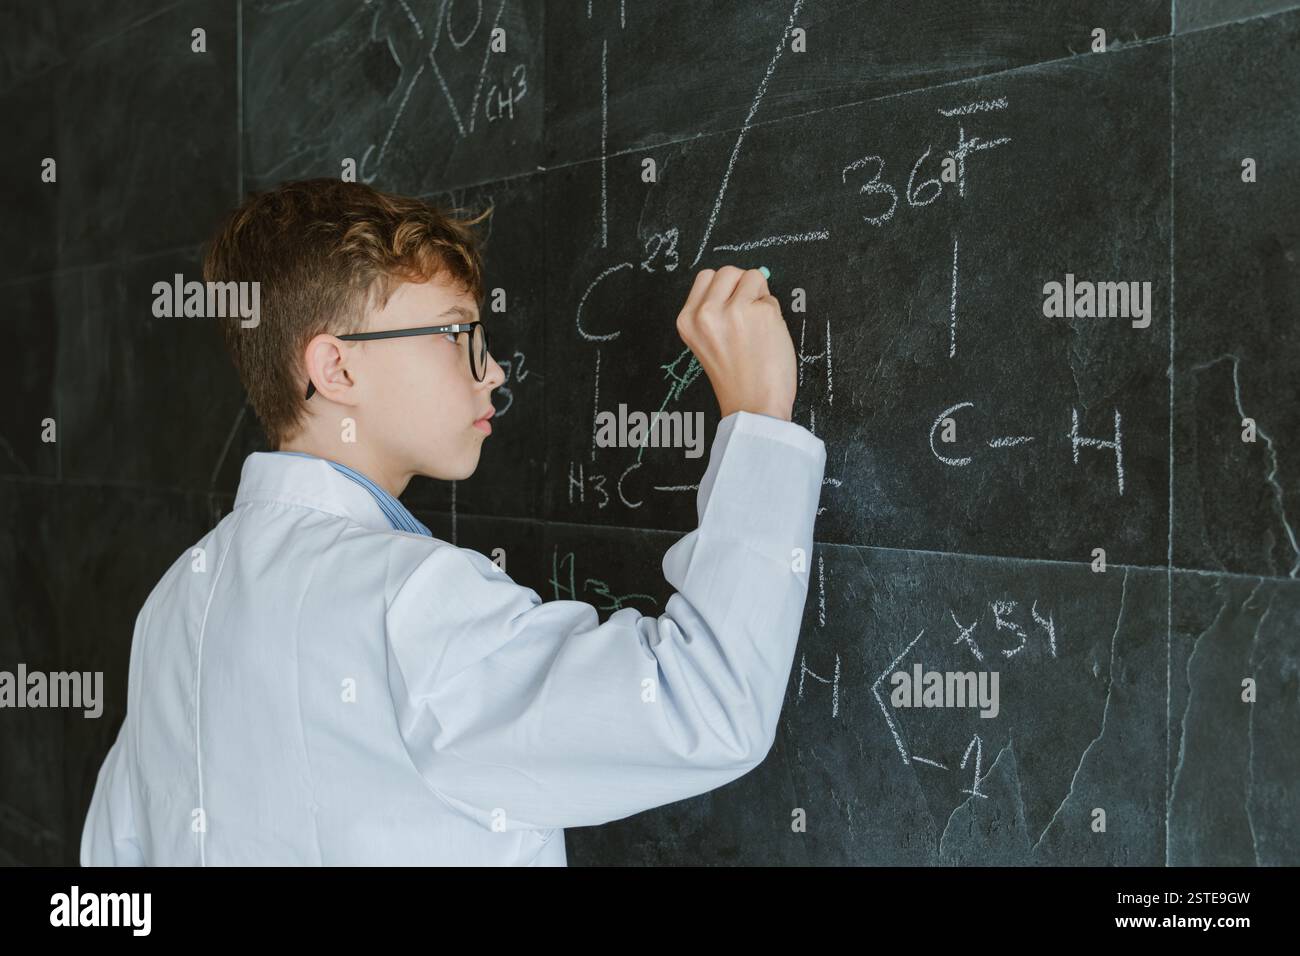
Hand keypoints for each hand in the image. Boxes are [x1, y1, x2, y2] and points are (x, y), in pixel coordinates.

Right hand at [674, 266, 796, 421]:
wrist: (754, 405)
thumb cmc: (735, 378)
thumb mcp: (707, 342)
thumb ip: (714, 310)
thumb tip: (743, 279)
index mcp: (688, 320)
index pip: (706, 277)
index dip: (724, 288)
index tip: (730, 307)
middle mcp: (706, 313)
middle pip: (728, 271)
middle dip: (742, 286)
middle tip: (746, 318)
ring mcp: (734, 311)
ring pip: (752, 276)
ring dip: (760, 297)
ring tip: (756, 327)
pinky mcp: (762, 313)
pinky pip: (771, 298)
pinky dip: (774, 314)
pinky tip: (768, 337)